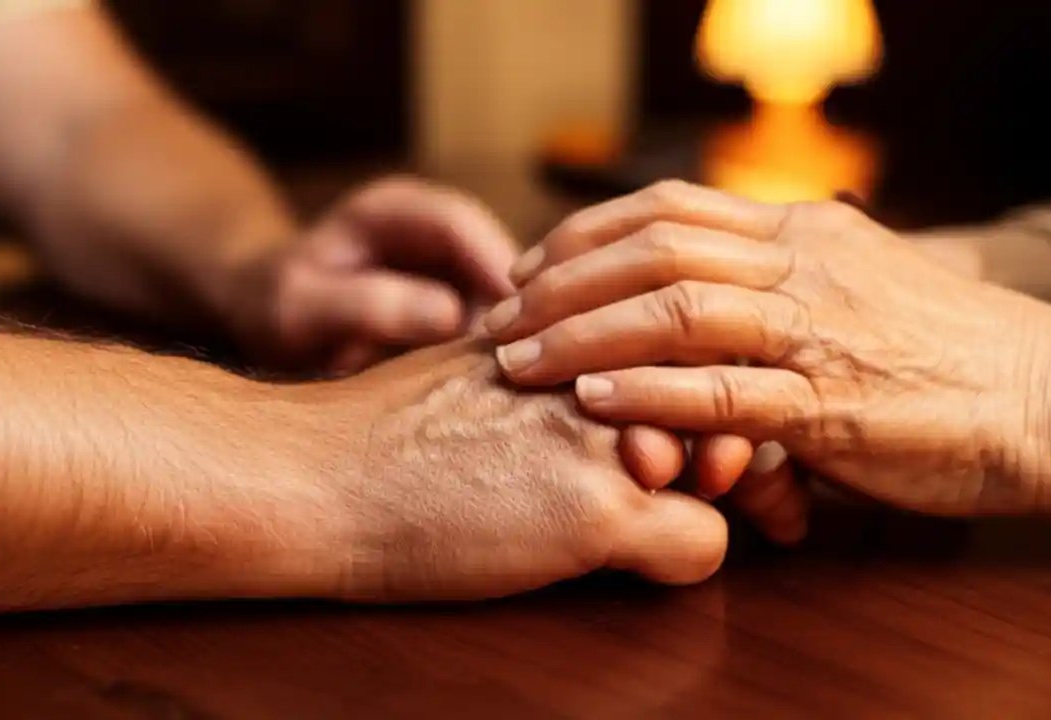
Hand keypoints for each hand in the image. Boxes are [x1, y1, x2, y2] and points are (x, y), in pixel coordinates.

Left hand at [229, 177, 517, 372]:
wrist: (259, 318)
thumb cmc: (271, 306)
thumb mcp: (305, 305)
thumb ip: (370, 305)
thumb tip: (451, 317)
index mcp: (396, 209)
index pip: (463, 226)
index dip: (494, 269)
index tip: (518, 323)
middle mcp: (435, 230)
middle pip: (499, 256)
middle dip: (523, 306)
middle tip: (536, 363)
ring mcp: (453, 267)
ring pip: (509, 292)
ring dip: (522, 332)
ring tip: (531, 380)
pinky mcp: (463, 303)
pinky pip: (498, 321)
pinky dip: (506, 349)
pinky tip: (512, 386)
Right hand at [292, 339, 727, 600]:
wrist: (317, 475)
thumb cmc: (394, 425)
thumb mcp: (495, 361)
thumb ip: (565, 359)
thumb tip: (626, 390)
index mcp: (591, 318)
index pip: (706, 337)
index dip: (716, 383)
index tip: (710, 427)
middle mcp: (616, 363)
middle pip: (733, 395)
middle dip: (731, 441)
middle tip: (721, 470)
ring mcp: (613, 436)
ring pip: (733, 467)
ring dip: (705, 494)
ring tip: (652, 505)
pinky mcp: (599, 510)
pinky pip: (706, 544)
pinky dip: (674, 559)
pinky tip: (615, 555)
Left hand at [486, 181, 1050, 516]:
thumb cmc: (957, 355)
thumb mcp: (869, 287)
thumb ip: (790, 284)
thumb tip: (711, 302)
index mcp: (808, 232)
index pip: (671, 209)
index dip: (586, 234)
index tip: (531, 265)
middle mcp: (806, 265)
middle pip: (655, 248)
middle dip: (562, 281)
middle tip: (499, 316)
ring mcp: (818, 330)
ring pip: (674, 310)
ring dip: (581, 334)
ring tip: (517, 360)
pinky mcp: (832, 405)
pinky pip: (719, 390)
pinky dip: (646, 392)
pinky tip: (590, 399)